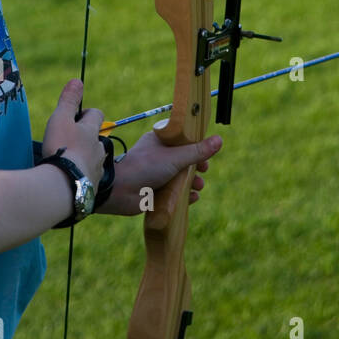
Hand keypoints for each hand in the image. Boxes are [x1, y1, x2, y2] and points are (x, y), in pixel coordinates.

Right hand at [42, 80, 107, 188]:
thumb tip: (77, 80)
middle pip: (97, 138)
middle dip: (86, 138)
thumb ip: (68, 100)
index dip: (86, 113)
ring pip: (95, 158)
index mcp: (91, 131)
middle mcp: (98, 149)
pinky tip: (70, 178)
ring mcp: (97, 168)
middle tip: (69, 141)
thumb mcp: (60, 119)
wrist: (64, 185)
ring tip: (70, 162)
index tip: (75, 116)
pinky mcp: (92, 186)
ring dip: (86, 157)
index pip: (96, 114)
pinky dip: (82, 175)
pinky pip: (89, 177)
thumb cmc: (61, 148)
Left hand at [96, 125, 221, 215]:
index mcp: (160, 141)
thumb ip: (197, 151)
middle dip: (196, 167)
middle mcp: (158, 156)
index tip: (206, 154)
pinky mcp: (154, 191)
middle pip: (184, 160)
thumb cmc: (145, 166)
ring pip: (180, 178)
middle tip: (203, 170)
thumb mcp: (175, 157)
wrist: (120, 190)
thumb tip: (219, 140)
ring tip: (198, 187)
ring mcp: (156, 174)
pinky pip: (173, 193)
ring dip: (192, 182)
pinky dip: (183, 195)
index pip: (183, 140)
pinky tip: (192, 198)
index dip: (196, 146)